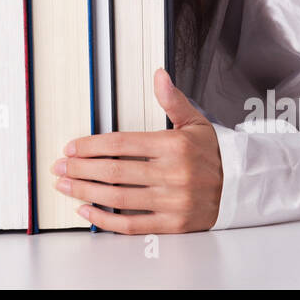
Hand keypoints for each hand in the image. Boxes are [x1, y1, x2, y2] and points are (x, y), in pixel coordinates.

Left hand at [51, 68, 222, 232]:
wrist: (240, 188)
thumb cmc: (213, 154)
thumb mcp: (196, 122)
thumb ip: (173, 100)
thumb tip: (159, 75)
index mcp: (174, 146)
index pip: (122, 144)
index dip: (91, 146)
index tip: (71, 148)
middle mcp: (172, 174)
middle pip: (115, 171)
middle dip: (80, 169)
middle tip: (59, 168)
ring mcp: (172, 201)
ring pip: (119, 197)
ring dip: (85, 192)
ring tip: (65, 186)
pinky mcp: (172, 224)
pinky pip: (132, 224)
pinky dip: (105, 219)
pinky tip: (86, 210)